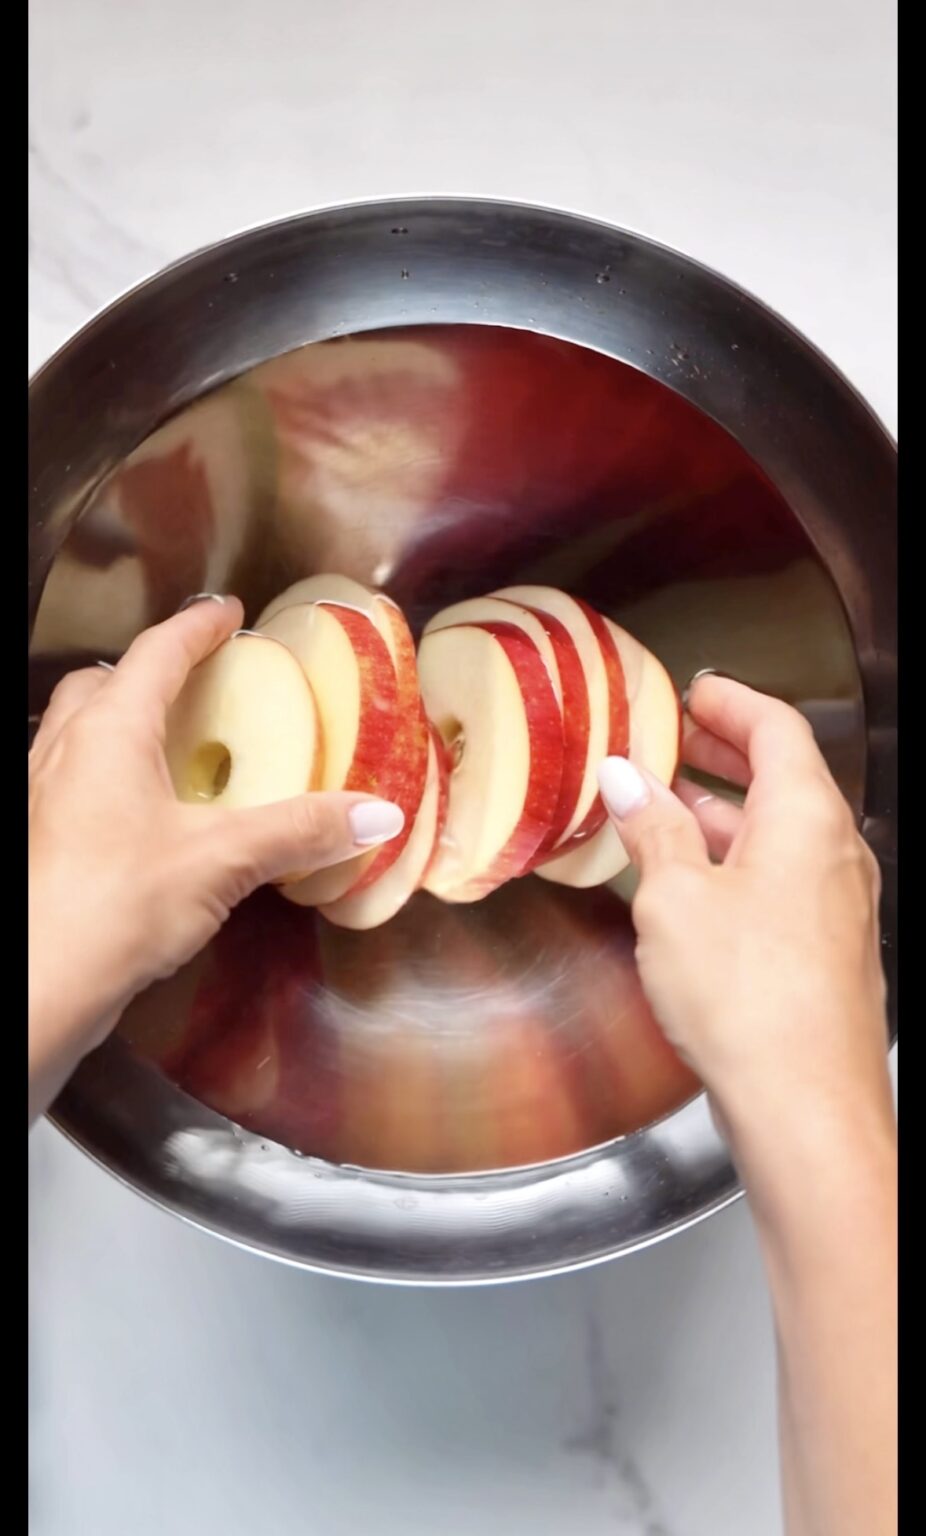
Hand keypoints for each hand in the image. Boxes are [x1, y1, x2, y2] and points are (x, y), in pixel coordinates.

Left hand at [28, 595, 402, 1117]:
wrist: (38, 987)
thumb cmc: (114, 906)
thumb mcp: (223, 860)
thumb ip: (300, 830)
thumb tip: (375, 813)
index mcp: (108, 731)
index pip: (157, 653)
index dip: (198, 627)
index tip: (229, 614)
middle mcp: (63, 751)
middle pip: (102, 685)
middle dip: (149, 673)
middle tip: (199, 682)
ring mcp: (42, 797)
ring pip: (78, 734)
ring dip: (122, 725)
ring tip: (174, 746)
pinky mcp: (42, 843)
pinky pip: (74, 784)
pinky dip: (109, 779)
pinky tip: (144, 817)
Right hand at [599, 675, 895, 1535]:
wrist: (806, 1107)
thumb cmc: (748, 998)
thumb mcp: (675, 900)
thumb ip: (651, 832)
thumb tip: (628, 783)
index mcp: (807, 818)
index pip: (777, 727)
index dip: (731, 701)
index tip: (692, 690)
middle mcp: (835, 853)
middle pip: (783, 778)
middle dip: (722, 755)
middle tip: (671, 741)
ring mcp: (837, 905)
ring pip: (778, 835)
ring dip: (721, 815)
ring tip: (659, 812)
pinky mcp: (825, 952)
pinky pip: (781, 882)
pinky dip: (735, 863)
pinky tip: (688, 887)